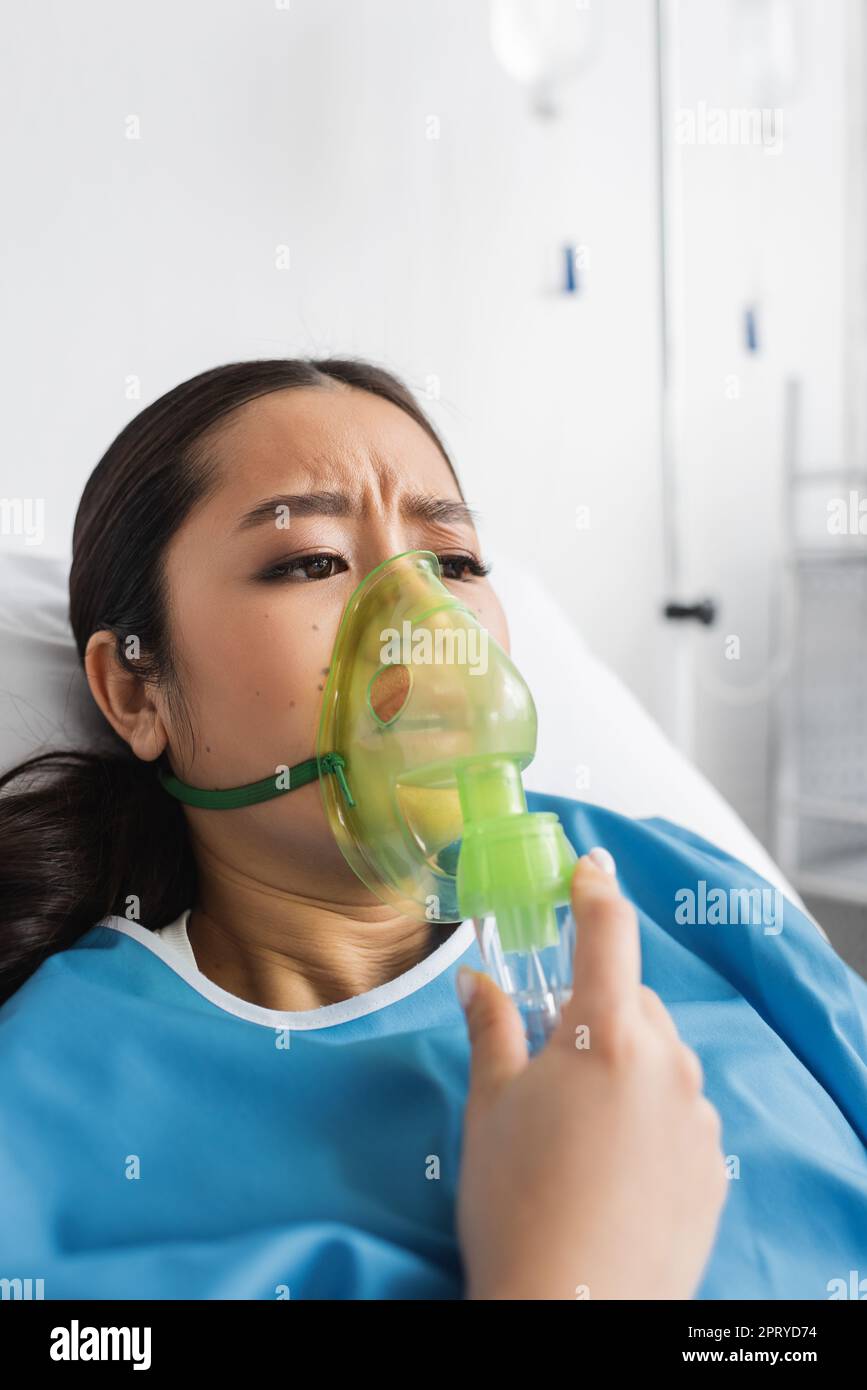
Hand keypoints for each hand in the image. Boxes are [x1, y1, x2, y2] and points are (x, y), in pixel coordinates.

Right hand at [456, 850, 728, 1299]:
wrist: (572, 1311)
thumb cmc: (516, 1204)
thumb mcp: (489, 1109)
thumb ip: (491, 1030)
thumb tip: (475, 980)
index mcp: (605, 1033)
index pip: (607, 931)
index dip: (595, 889)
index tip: (590, 863)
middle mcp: (665, 1060)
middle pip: (630, 1000)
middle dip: (594, 1011)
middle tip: (548, 1058)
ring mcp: (697, 1112)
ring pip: (659, 1055)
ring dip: (625, 1063)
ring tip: (577, 1128)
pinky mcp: (712, 1160)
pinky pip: (680, 1107)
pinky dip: (650, 1111)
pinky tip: (612, 1163)